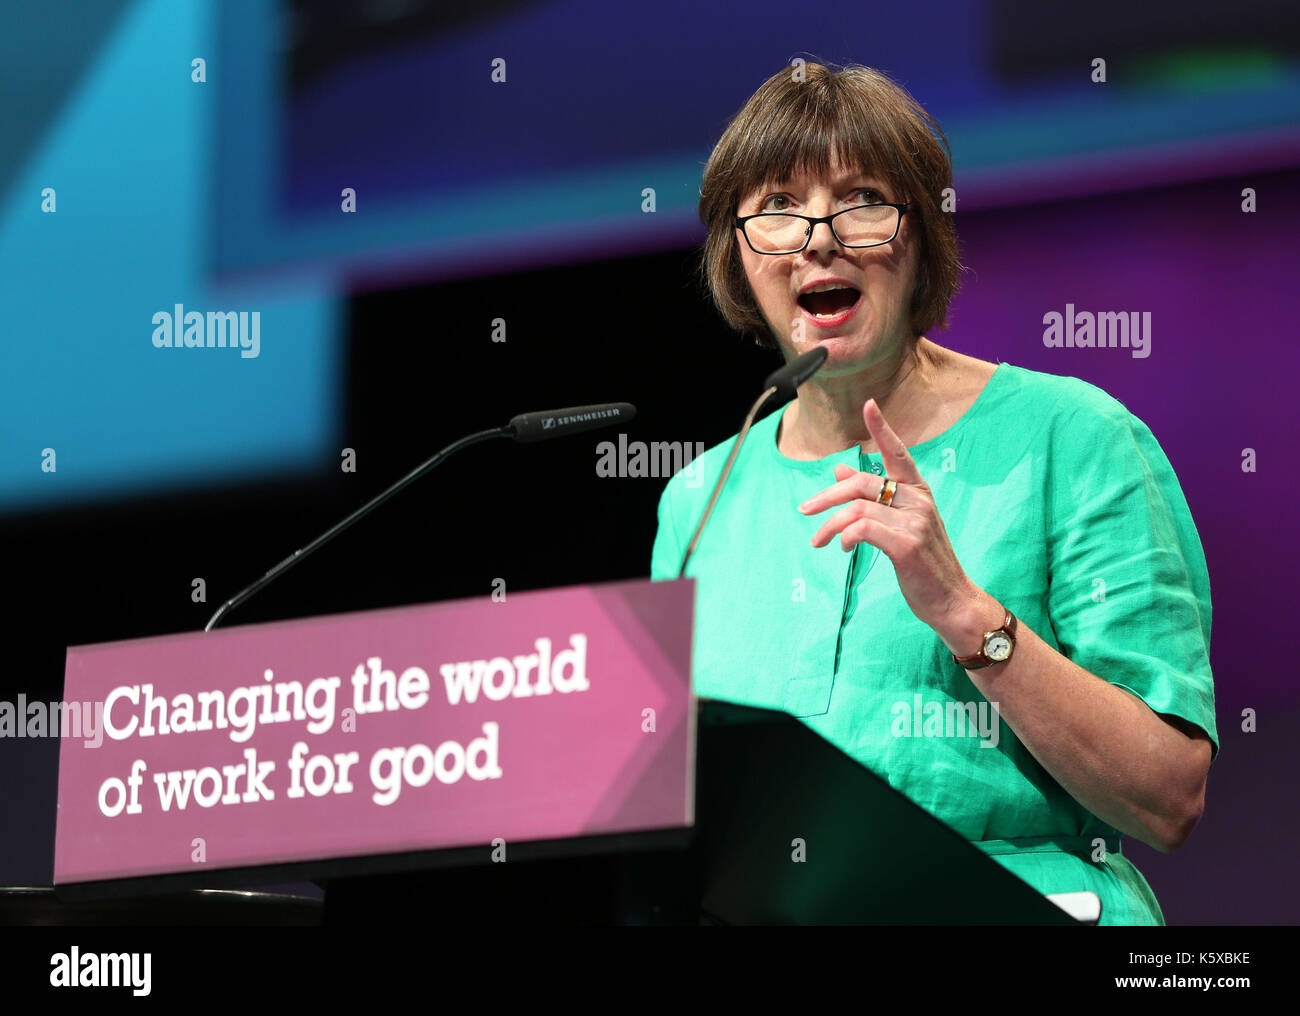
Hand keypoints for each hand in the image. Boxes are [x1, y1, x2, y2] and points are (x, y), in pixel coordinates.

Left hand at [796, 397, 978, 632]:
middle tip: (804, 510)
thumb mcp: (900, 525)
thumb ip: (873, 498)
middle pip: (862, 483)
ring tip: (818, 541)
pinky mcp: (907, 544)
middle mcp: (918, 500)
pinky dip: (846, 536)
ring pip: (857, 507)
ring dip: (829, 525)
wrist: (952, 600)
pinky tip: (844, 548)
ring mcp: (915, 521)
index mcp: (918, 492)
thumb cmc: (924, 562)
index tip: (868, 405)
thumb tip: (841, 469)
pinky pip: (864, 529)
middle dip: (827, 496)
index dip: (882, 429)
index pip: (898, 453)